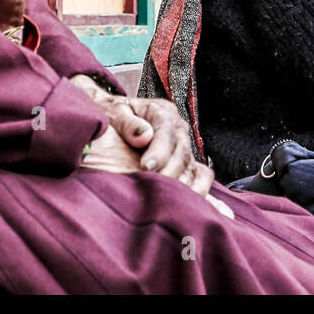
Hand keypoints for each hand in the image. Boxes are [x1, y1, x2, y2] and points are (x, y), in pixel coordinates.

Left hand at [69, 76, 213, 196]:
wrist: (114, 121)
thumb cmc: (111, 117)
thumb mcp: (113, 113)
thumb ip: (127, 123)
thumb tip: (144, 136)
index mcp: (161, 112)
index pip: (166, 132)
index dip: (159, 151)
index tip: (145, 167)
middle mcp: (177, 128)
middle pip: (182, 152)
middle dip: (168, 172)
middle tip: (152, 188)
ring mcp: (184, 146)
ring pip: (192, 166)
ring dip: (180, 184)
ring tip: (164, 199)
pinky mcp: (186, 163)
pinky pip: (201, 176)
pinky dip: (197, 188)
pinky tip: (183, 202)